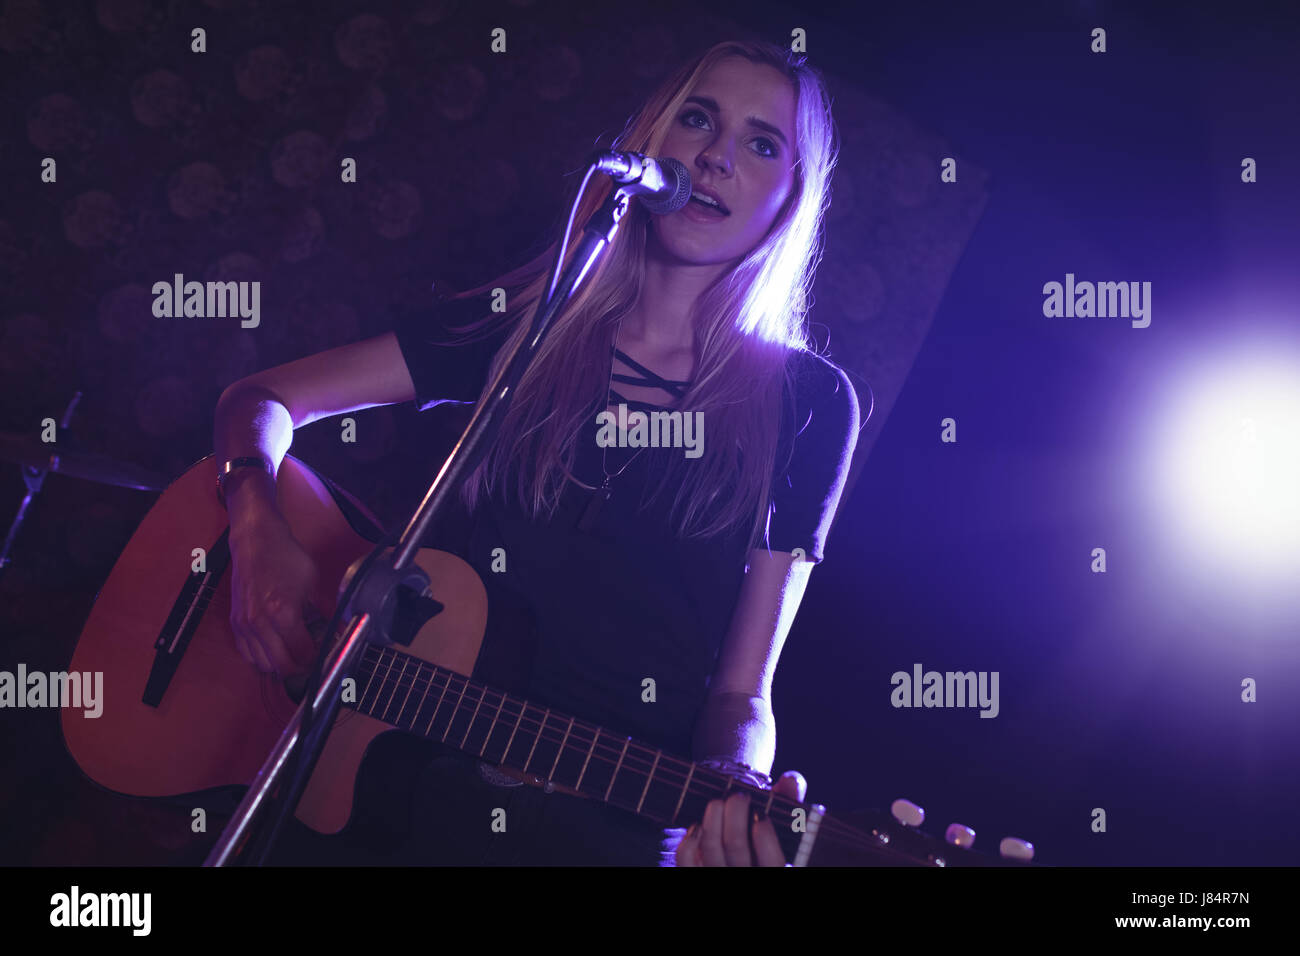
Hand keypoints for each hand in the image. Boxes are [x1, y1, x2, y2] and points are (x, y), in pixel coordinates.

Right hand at [228, 511, 322, 677]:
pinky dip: (261, 658)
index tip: (325, 659)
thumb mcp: (311, 584)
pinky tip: (274, 650)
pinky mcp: (235, 622)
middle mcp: (261, 623)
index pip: (303, 653)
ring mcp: (245, 624)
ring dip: (280, 665)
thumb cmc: (285, 557)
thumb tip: (328, 632)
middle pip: (282, 666)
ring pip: (263, 664)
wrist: (255, 541)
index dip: (317, 660)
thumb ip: (318, 612)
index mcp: (283, 613)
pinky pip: (247, 653)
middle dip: (300, 669)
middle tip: (311, 664)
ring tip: (295, 657)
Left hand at [675, 770, 806, 865]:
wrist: (734, 860)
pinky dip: (690, 838)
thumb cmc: (761, 841)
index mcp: (770, 871)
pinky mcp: (693, 874)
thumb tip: (791, 779)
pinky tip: (699, 825)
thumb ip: (790, 802)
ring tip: (719, 802)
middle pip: (736, 848)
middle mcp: (743, 876)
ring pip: (710, 848)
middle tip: (739, 796)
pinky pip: (686, 858)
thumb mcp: (781, 826)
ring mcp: (716, 876)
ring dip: (713, 817)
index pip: (773, 863)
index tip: (761, 816)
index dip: (766, 837)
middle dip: (736, 813)